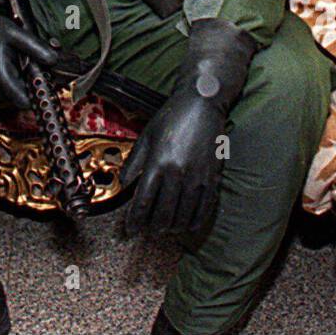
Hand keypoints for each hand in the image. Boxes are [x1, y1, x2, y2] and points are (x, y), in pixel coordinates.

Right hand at [0, 16, 60, 109]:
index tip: (49, 80)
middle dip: (37, 84)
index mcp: (0, 77)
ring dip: (30, 81)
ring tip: (33, 61)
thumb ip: (35, 47)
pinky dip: (22, 78)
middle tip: (45, 66)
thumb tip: (54, 60)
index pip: (25, 102)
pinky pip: (13, 86)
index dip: (39, 94)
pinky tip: (24, 62)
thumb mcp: (15, 33)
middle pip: (24, 97)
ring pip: (19, 92)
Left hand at [121, 18, 256, 236]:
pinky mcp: (212, 177)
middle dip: (152, 228)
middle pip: (162, 214)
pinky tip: (187, 226)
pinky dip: (194, 222)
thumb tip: (123, 184)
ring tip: (164, 229)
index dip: (135, 221)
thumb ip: (134, 162)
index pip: (143, 202)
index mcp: (157, 162)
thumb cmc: (171, 117)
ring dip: (172, 227)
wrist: (202, 103)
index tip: (131, 230)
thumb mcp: (146, 135)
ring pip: (182, 215)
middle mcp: (177, 173)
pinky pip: (204, 208)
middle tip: (147, 231)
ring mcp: (196, 177)